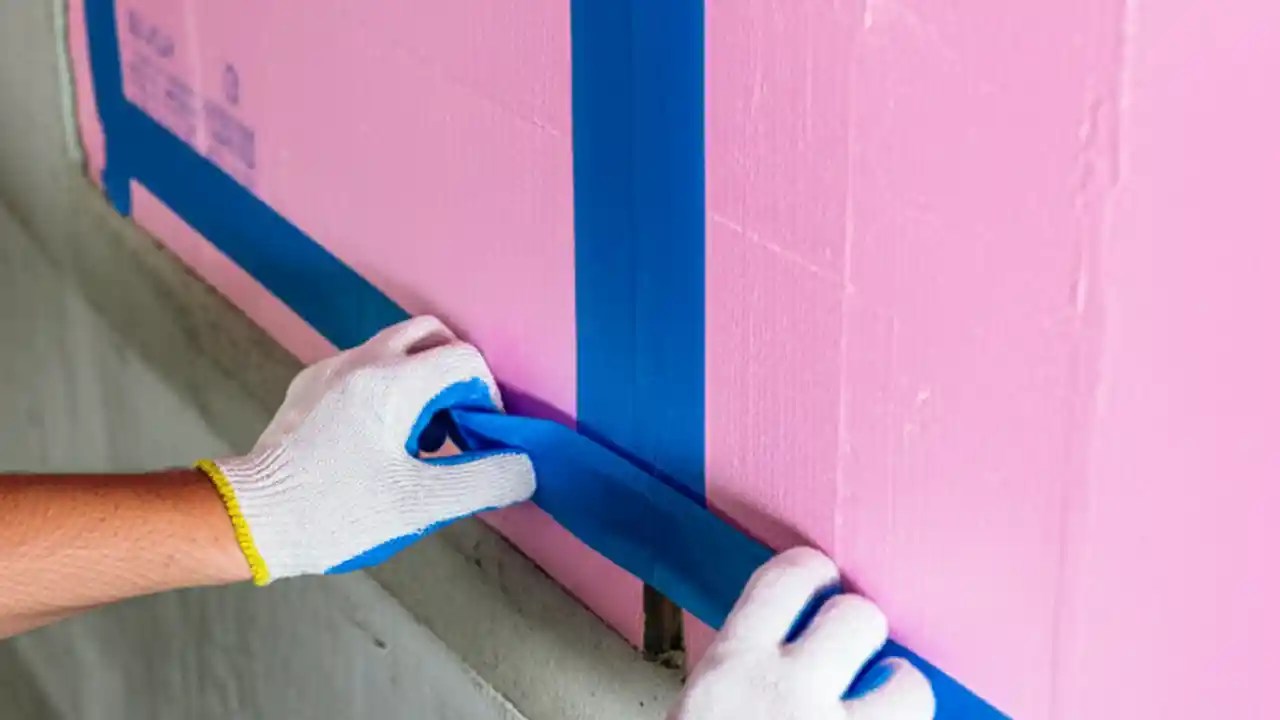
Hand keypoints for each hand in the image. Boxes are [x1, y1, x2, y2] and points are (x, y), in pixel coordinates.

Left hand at [199, 316, 535, 583]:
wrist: (250, 519)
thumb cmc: (336, 509)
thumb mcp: (421, 503)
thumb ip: (484, 480)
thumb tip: (523, 466)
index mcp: (392, 382)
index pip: (464, 358)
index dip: (486, 395)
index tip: (478, 437)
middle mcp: (361, 362)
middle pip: (430, 334)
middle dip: (455, 373)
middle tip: (455, 423)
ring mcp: (329, 371)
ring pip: (395, 349)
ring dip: (422, 381)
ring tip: (418, 441)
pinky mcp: (307, 388)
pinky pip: (364, 368)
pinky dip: (388, 390)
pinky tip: (378, 442)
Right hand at [670, 548, 934, 719]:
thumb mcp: (696, 713)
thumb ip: (733, 681)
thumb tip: (769, 657)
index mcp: (728, 673)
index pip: (787, 577)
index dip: (812, 573)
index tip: (821, 579)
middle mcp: (786, 695)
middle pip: (858, 616)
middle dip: (862, 633)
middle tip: (860, 656)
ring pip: (910, 686)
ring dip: (902, 694)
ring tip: (890, 706)